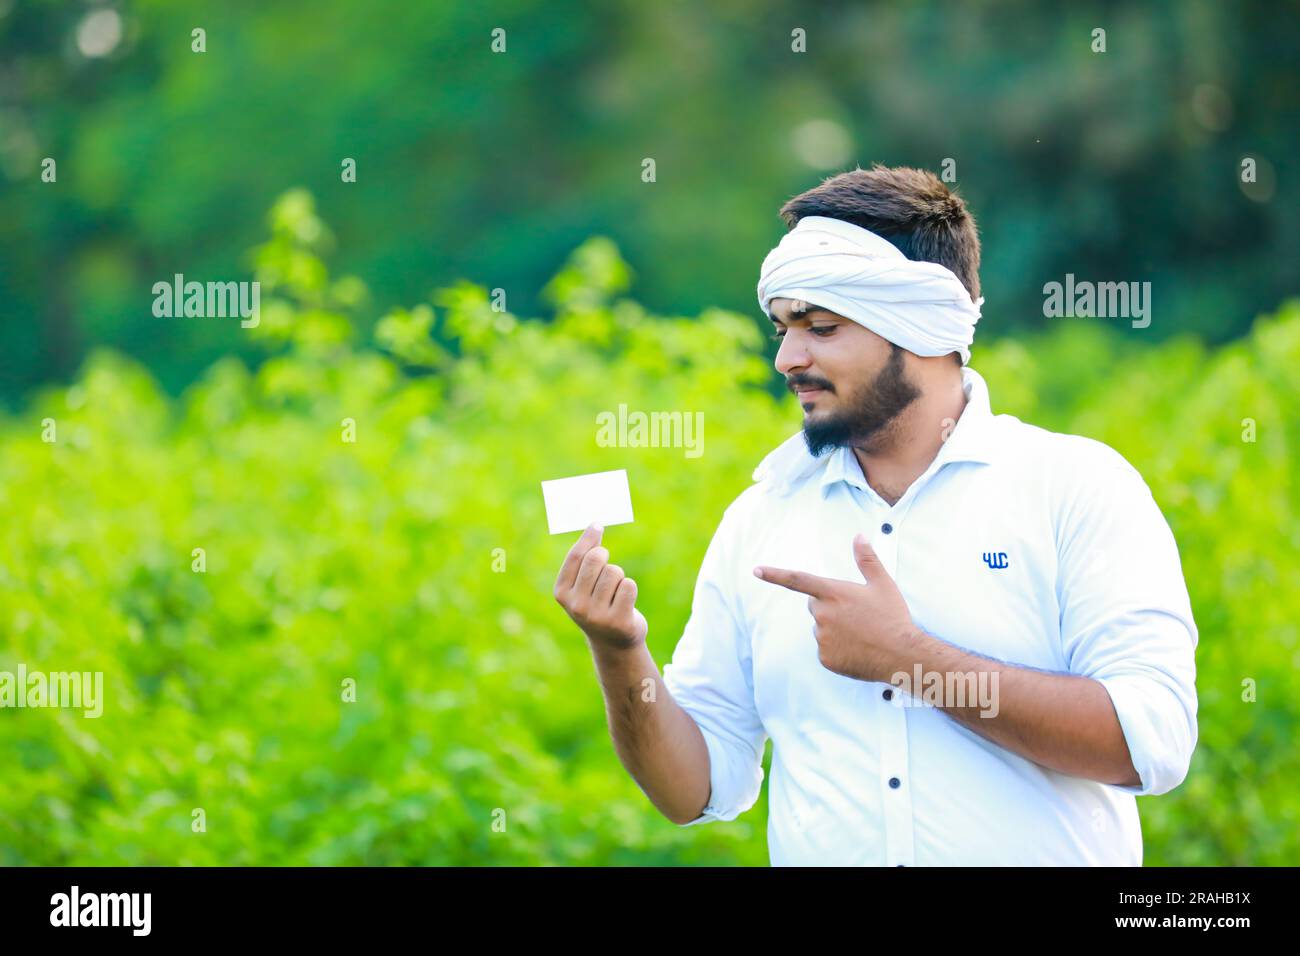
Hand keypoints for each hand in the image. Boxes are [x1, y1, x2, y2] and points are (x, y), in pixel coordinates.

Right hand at [554, 524, 647, 649]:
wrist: (612, 642)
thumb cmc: (596, 604)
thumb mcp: (583, 584)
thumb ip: (585, 558)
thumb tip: (594, 526)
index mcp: (561, 593)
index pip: (576, 557)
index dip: (588, 537)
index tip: (597, 525)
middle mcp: (576, 605)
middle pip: (595, 560)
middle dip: (604, 557)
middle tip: (606, 567)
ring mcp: (597, 615)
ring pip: (614, 572)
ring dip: (618, 577)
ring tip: (614, 593)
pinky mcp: (619, 621)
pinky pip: (629, 586)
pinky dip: (629, 589)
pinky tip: (624, 603)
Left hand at [753, 533, 918, 682]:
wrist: (901, 654)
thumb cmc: (893, 616)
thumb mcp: (883, 584)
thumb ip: (867, 559)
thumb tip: (859, 536)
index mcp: (832, 593)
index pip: (797, 579)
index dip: (774, 574)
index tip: (756, 570)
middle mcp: (822, 614)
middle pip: (814, 606)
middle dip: (828, 606)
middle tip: (855, 614)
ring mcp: (822, 638)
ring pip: (820, 629)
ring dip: (834, 629)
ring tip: (861, 633)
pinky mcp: (825, 658)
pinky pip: (826, 649)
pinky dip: (838, 649)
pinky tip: (857, 649)